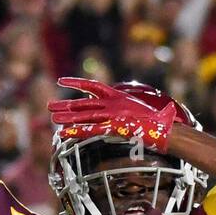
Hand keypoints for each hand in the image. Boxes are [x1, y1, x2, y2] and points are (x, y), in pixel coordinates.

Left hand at [48, 77, 179, 152]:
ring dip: (67, 117)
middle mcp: (113, 103)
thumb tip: (113, 109)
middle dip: (65, 105)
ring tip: (52, 118)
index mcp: (117, 95)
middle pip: (83, 103)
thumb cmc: (156, 120)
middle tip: (49, 106)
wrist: (166, 128)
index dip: (75, 82)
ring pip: (85, 115)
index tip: (61, 81)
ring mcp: (113, 115)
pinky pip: (91, 130)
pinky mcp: (114, 128)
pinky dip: (76, 131)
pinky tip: (63, 133)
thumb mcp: (137, 107)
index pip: (92, 85)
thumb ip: (122, 105)